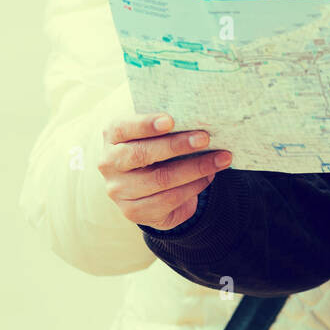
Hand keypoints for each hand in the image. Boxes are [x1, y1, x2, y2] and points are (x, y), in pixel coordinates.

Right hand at [98, 112, 231, 231]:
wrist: (148, 186)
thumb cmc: (156, 147)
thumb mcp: (155, 133)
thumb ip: (168, 126)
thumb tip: (200, 117)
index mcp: (112, 136)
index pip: (123, 128)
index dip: (145, 124)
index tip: (171, 120)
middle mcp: (109, 163)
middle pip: (141, 154)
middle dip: (177, 145)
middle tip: (205, 138)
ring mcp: (118, 190)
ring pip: (160, 179)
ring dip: (195, 168)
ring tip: (220, 159)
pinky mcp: (133, 211)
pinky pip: (168, 200)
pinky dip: (193, 187)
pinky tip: (209, 177)